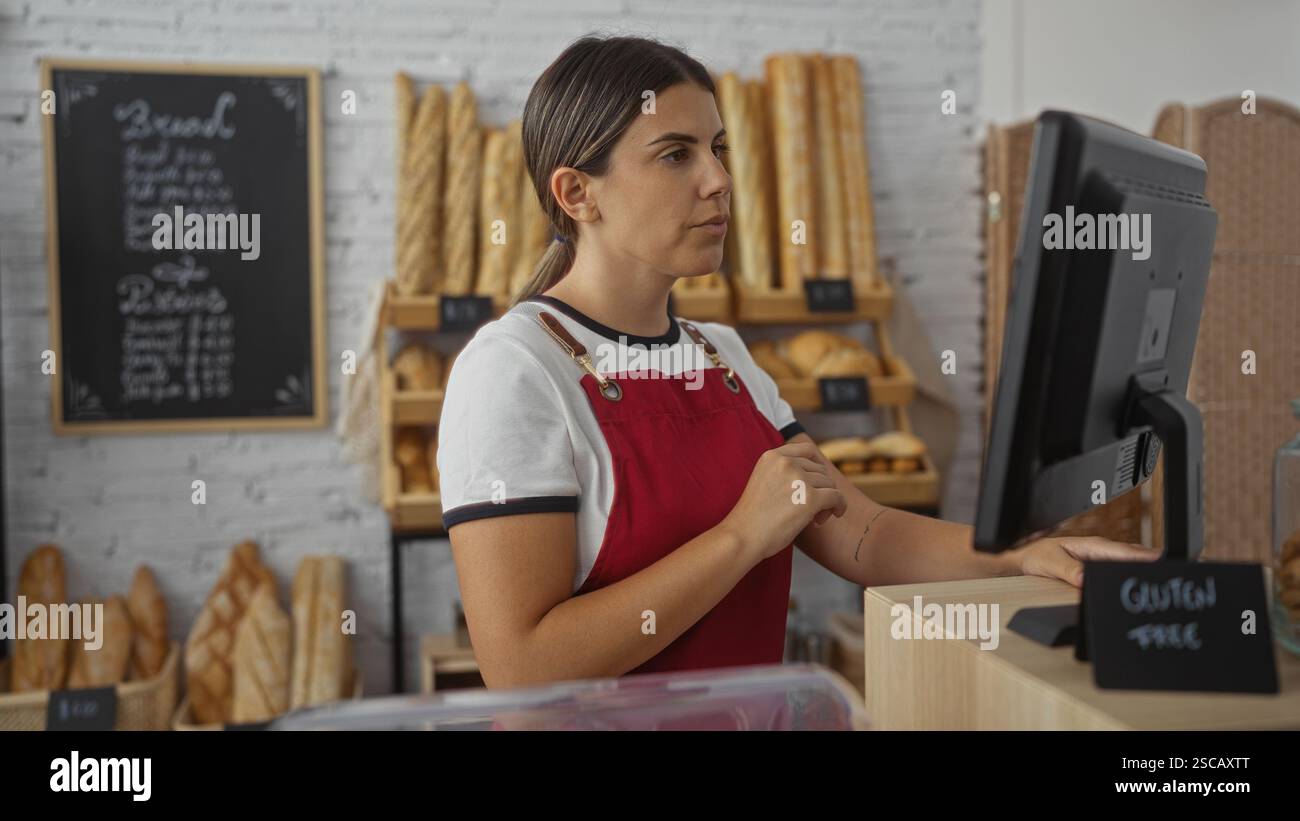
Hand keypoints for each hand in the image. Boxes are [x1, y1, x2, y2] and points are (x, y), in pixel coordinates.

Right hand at [720, 440, 846, 562]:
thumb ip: (785, 473)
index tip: (820, 479)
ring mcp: (798, 479)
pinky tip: (834, 515)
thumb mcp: (764, 481)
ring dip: (827, 501)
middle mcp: (786, 462)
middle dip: (821, 488)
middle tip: (813, 510)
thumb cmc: (752, 517)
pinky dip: (839, 506)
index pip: (807, 449)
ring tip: (814, 518)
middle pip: (820, 470)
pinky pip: (836, 497)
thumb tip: (820, 476)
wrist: (743, 536)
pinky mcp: (810, 498)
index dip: (819, 464)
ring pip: (830, 485)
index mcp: (772, 456)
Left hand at [1012, 536, 1157, 587]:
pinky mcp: (1097, 566)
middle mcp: (1098, 550)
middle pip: (1131, 555)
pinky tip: (1140, 578)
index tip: (1161, 560)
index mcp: (1090, 546)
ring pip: (1127, 560)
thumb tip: (1086, 580)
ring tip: (1166, 574)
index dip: (1142, 556)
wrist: (1025, 560)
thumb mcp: (1051, 564)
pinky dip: (1132, 571)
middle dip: (1152, 560)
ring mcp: (1100, 558)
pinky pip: (1119, 567)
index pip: (1121, 552)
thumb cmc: (1037, 557)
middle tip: (1174, 569)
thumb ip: (1069, 571)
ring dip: (1145, 565)